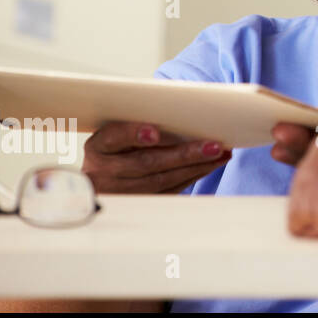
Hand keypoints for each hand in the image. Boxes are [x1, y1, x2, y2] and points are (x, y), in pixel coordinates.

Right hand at [82, 122, 231, 193]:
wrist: (101, 179)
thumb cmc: (116, 147)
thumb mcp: (115, 132)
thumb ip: (137, 123)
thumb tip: (176, 115)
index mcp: (98, 147)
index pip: (113, 138)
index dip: (133, 134)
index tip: (153, 132)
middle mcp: (103, 172)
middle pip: (146, 163)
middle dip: (184, 155)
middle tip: (213, 146)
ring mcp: (119, 192)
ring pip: (161, 181)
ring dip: (195, 167)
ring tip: (220, 154)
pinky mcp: (137, 203)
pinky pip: (168, 191)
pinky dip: (191, 177)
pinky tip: (209, 165)